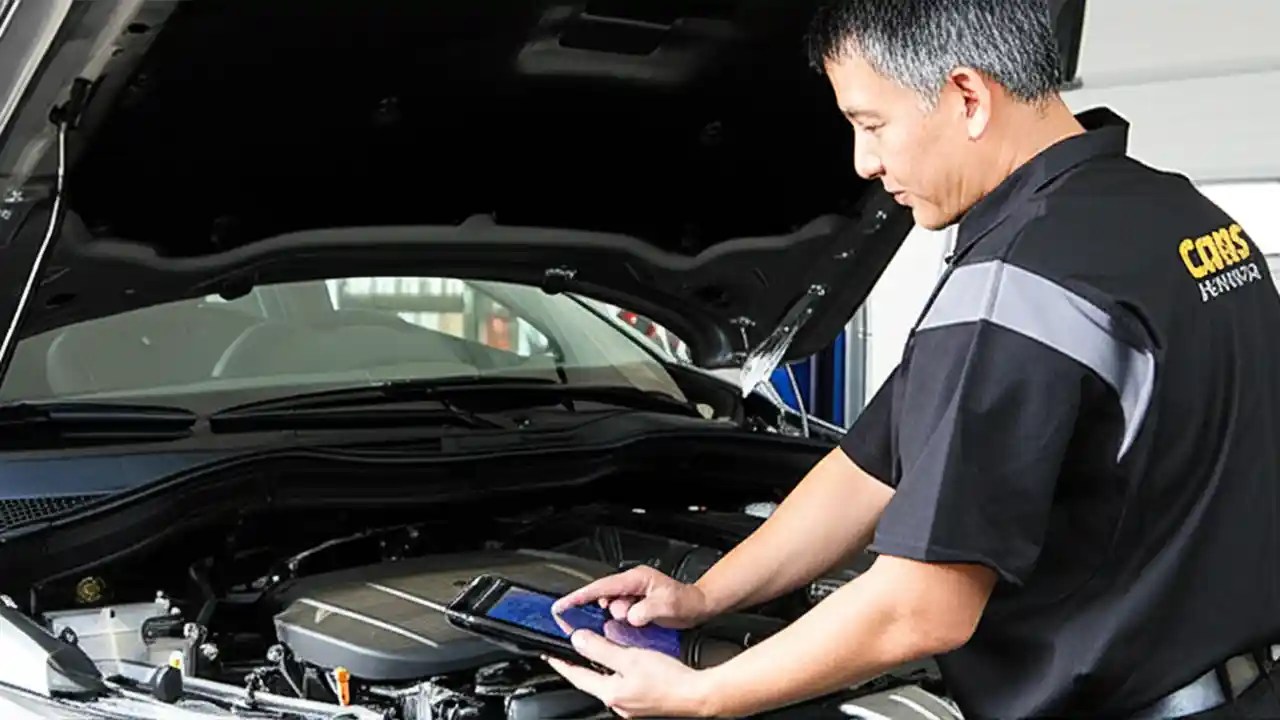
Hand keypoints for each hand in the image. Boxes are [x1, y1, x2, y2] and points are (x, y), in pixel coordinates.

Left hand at [545, 624, 717, 717]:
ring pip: (609, 683)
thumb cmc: (668, 679)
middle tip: (573, 652)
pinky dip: (620, 673)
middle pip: (591, 681)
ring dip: (603, 668)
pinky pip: (624, 686)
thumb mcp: (630, 657)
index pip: (576, 676)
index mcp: (610, 692)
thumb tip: (577, 640)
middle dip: (583, 666)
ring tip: (600, 654)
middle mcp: (618, 703)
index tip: (550, 655)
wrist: (697, 694)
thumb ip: (601, 648)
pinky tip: (628, 665)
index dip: (562, 663)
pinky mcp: (645, 704)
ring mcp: (632, 706)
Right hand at [551, 565, 710, 628]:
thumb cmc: (686, 602)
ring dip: (615, 618)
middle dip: (602, 611)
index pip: (600, 587)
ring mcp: (632, 593)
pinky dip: (618, 620)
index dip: (578, 596)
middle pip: (602, 597)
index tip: (560, 606)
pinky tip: (627, 627)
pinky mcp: (634, 603)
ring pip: (610, 606)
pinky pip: (618, 611)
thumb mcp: (667, 606)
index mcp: (635, 579)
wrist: (699, 605)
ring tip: (634, 624)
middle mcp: (631, 583)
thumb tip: (628, 616)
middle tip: (618, 622)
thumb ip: (645, 611)